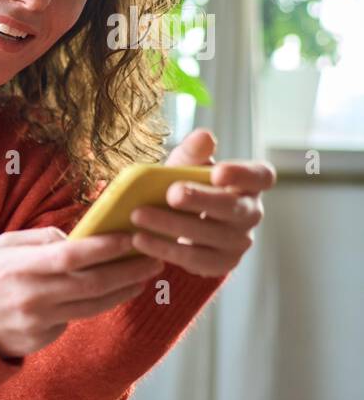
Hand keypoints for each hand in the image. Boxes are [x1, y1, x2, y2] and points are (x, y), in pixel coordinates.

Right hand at [0, 227, 164, 358]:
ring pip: (92, 306)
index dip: (104, 248)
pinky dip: (93, 305)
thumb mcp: (3, 246)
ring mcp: (37, 323)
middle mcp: (31, 297)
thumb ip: (41, 239)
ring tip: (142, 277)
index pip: (70, 257)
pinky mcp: (41, 340)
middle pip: (92, 284)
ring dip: (122, 291)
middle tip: (154, 259)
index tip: (130, 238)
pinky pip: (74, 320)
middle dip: (128, 271)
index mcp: (19, 268)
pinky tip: (108, 293)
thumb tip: (80, 239)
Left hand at [128, 128, 275, 277]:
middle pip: (233, 208)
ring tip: (138, 216)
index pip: (261, 176)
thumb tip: (203, 136)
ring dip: (172, 226)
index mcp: (249, 184)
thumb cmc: (187, 186)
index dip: (243, 175)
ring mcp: (239, 242)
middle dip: (201, 200)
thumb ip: (193, 153)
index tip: (218, 171)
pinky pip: (195, 259)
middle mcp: (250, 213)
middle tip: (171, 194)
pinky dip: (165, 249)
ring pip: (210, 236)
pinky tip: (139, 240)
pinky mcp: (221, 264)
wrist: (177, 224)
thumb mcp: (186, 167)